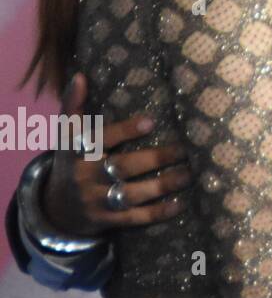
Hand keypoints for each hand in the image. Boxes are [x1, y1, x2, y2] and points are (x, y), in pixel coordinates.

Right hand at [41, 74, 191, 235]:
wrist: (57, 208)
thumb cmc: (74, 161)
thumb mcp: (68, 137)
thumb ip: (73, 107)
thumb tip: (80, 75)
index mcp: (74, 152)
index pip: (97, 139)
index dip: (123, 131)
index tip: (152, 121)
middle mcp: (83, 176)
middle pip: (121, 167)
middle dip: (156, 158)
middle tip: (185, 149)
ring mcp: (94, 201)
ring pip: (131, 194)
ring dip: (163, 185)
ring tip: (189, 174)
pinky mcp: (106, 222)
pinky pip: (134, 218)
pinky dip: (158, 212)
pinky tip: (180, 203)